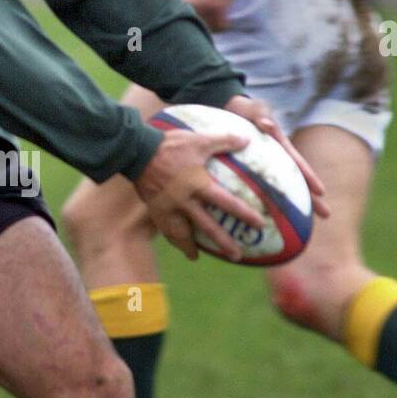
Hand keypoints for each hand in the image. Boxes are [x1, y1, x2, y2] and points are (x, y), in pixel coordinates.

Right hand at [134, 127, 263, 261]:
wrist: (137, 151)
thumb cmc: (170, 146)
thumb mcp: (199, 140)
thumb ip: (223, 141)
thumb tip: (247, 140)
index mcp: (199, 186)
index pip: (227, 203)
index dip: (245, 214)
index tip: (259, 225)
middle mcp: (185, 202)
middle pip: (207, 228)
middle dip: (223, 243)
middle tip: (236, 256)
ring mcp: (168, 208)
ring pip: (181, 234)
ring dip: (189, 247)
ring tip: (194, 257)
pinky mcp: (155, 209)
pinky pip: (163, 228)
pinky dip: (170, 238)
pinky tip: (174, 242)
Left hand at [224, 96, 329, 218]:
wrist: (230, 111)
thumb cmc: (244, 110)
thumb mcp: (252, 109)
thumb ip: (259, 115)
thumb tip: (266, 125)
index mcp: (280, 146)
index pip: (298, 164)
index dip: (309, 178)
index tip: (321, 192)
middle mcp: (278, 159)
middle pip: (297, 181)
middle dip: (312, 198)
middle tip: (326, 216)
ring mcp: (268, 166)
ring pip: (284, 188)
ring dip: (295, 205)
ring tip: (303, 226)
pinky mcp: (256, 171)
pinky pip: (264, 188)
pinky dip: (268, 202)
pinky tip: (269, 220)